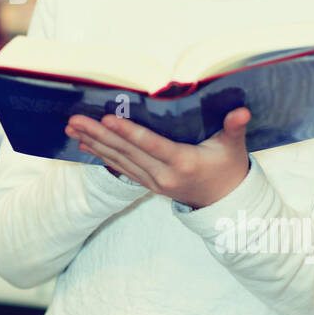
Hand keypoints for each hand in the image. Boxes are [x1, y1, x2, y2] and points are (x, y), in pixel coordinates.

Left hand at [64, 107, 252, 208]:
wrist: (225, 202)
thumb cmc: (229, 168)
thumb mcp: (234, 147)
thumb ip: (234, 127)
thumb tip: (242, 112)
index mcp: (183, 162)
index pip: (150, 145)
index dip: (128, 132)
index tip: (107, 119)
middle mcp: (163, 174)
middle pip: (126, 151)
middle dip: (99, 134)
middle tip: (75, 119)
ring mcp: (153, 181)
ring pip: (119, 159)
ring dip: (94, 143)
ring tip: (72, 128)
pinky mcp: (148, 183)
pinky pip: (121, 168)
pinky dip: (102, 154)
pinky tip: (85, 143)